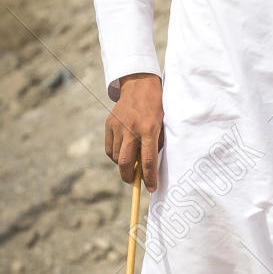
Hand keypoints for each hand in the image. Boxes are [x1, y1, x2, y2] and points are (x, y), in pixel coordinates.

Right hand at [106, 73, 163, 190]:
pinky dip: (115, 156)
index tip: (151, 188)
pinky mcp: (109, 124)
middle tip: (135, 182)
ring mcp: (118, 126)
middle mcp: (131, 129)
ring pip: (115, 157)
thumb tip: (148, 168)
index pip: (148, 161)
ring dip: (123, 166)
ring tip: (131, 165)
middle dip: (130, 177)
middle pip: (125, 162)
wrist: (140, 84)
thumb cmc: (156, 107)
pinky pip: (109, 148)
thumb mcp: (162, 125)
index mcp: (149, 129)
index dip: (149, 178)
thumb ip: (155, 145)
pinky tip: (123, 153)